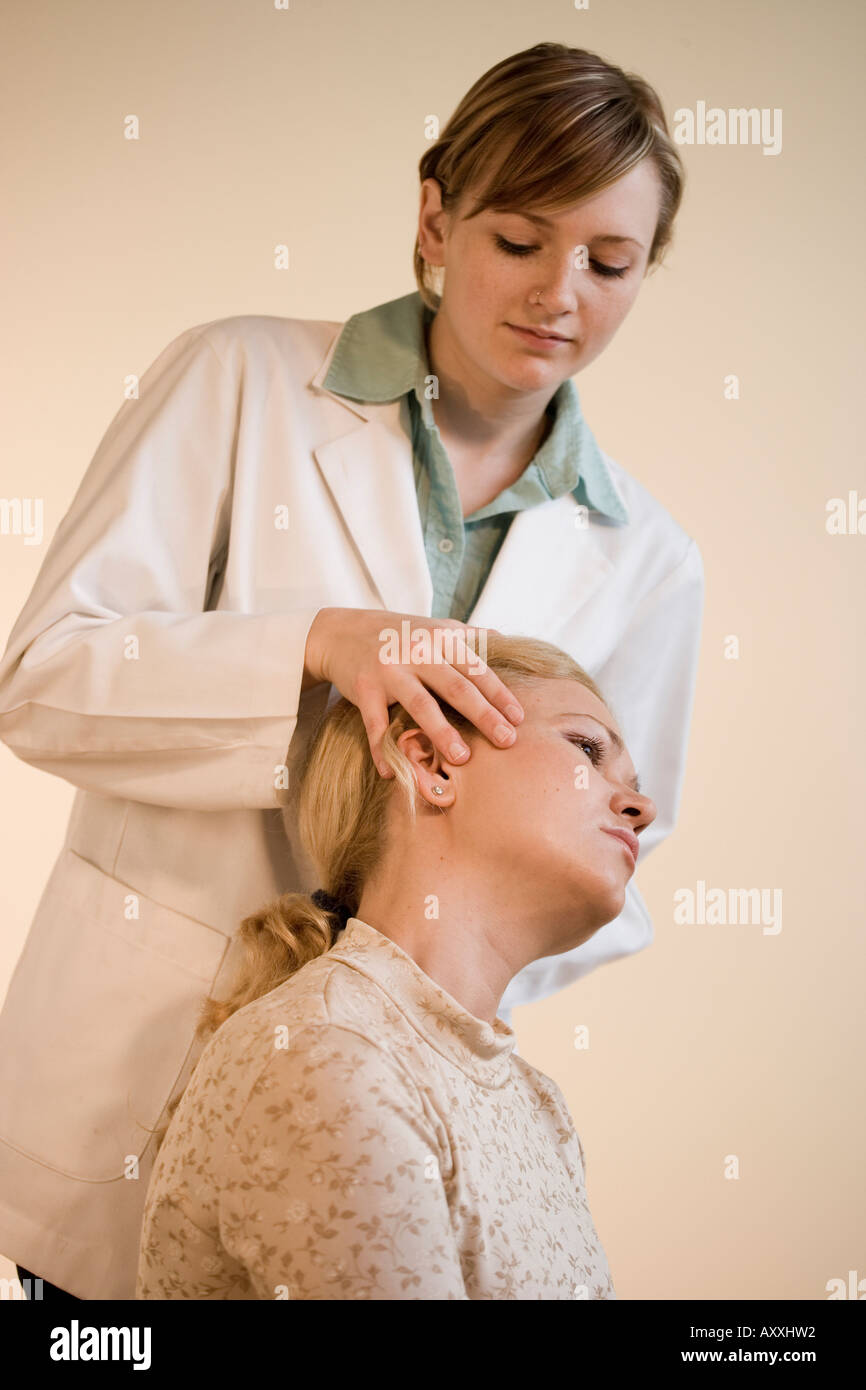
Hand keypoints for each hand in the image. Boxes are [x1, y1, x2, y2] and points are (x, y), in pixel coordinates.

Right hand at [303, 607, 523, 776]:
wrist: (339, 631)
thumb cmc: (395, 633)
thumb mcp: (433, 626)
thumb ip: (467, 634)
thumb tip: (505, 637)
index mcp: (439, 638)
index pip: (476, 669)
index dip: (499, 694)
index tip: (519, 719)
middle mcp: (417, 651)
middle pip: (457, 687)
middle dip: (484, 715)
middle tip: (507, 741)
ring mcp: (389, 670)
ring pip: (421, 705)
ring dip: (442, 733)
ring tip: (462, 758)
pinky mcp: (364, 689)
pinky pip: (375, 725)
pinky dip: (382, 750)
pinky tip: (392, 773)